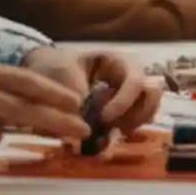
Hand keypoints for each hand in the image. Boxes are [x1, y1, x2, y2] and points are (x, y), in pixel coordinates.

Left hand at [21, 48, 161, 135]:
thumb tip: (88, 127)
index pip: (134, 79)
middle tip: (116, 128)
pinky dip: (127, 129)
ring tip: (112, 132)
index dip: (124, 101)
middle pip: (152, 93)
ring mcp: (128, 93)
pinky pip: (137, 119)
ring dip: (135, 123)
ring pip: (149, 108)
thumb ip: (76, 99)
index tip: (104, 118)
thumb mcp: (61, 77)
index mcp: (116, 61)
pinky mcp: (123, 109)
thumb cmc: (54, 68)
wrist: (43, 72)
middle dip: (138, 113)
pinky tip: (108, 134)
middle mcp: (128, 76)